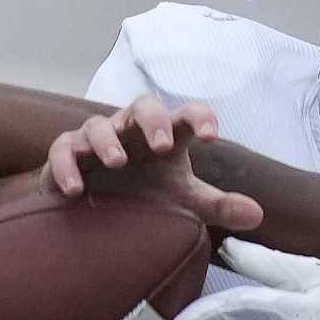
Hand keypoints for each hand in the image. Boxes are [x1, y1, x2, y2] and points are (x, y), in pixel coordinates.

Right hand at [43, 94, 261, 231]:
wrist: (100, 212)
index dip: (200, 117)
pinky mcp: (67, 155)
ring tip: (118, 163)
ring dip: (107, 141)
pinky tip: (75, 190)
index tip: (211, 136)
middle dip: (153, 120)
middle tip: (163, 145)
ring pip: (98, 125)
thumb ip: (219, 206)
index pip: (187, 115)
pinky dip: (66, 166)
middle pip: (143, 105)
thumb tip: (257, 214)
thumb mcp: (185, 203)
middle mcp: (132, 131)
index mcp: (166, 137)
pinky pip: (62, 150)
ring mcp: (97, 140)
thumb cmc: (147, 197)